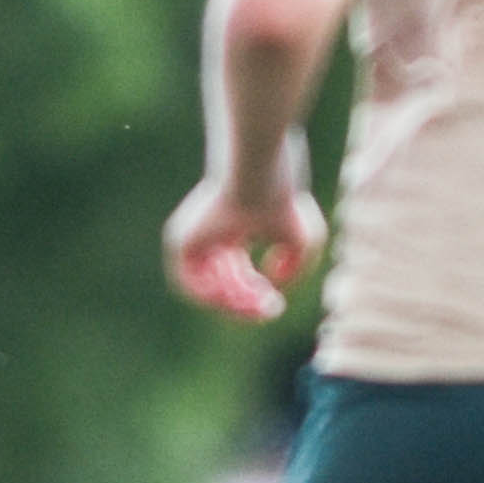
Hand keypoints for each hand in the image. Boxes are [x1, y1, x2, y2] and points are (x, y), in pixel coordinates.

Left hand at [165, 166, 326, 321]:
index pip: (238, 272)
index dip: (256, 293)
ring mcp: (192, 237)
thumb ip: (297, 266)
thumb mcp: (304, 237)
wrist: (255, 173)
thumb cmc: (281, 198)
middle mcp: (210, 234)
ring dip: (231, 303)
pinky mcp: (180, 241)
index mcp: (234, 227)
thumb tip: (275, 280)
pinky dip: (211, 295)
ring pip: (204, 287)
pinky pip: (188, 284)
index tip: (276, 302)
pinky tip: (233, 294)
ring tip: (253, 303)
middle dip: (247, 301)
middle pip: (222, 281)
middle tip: (269, 309)